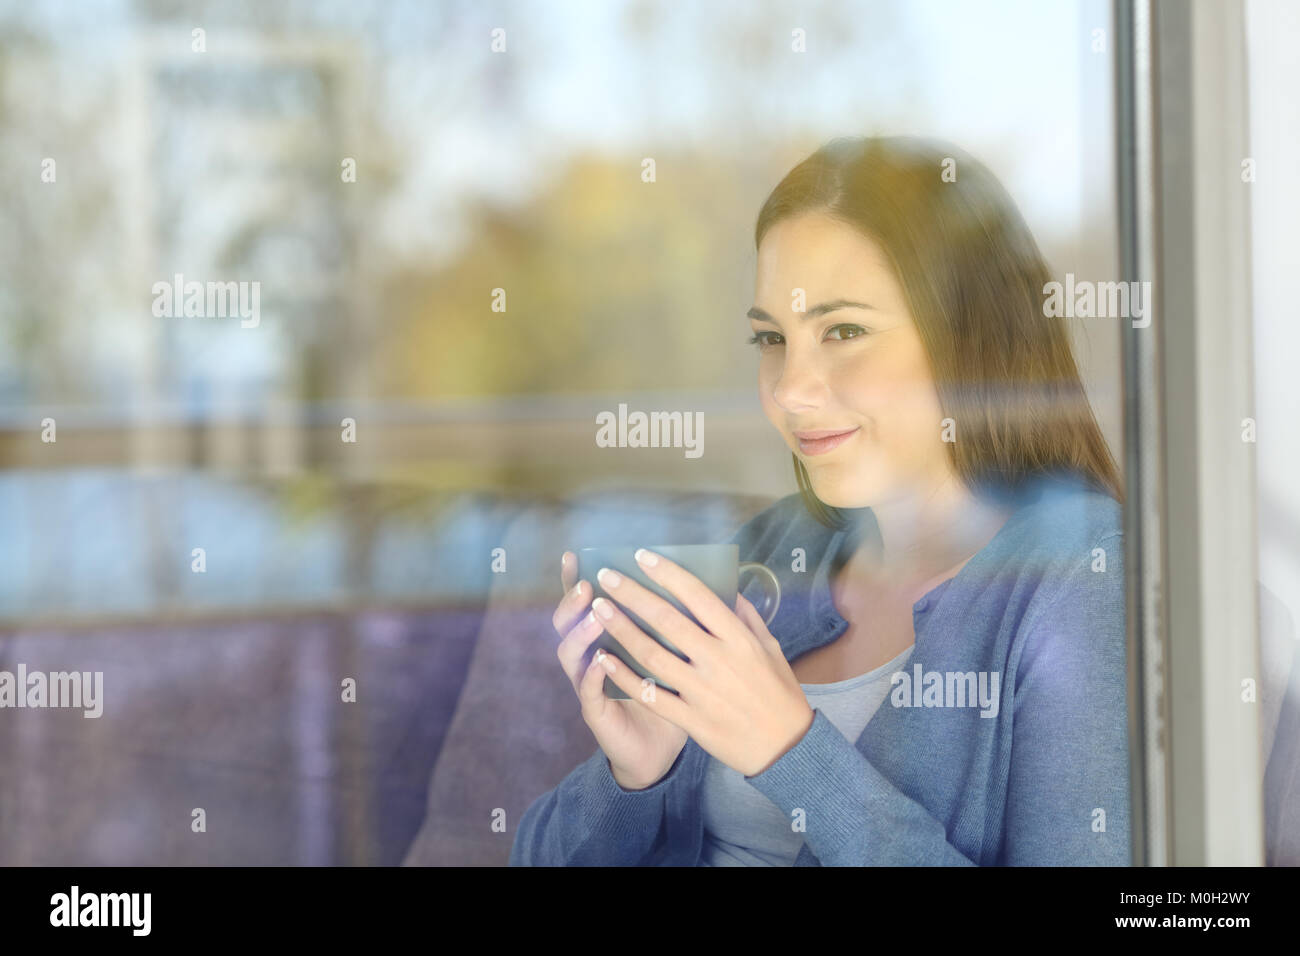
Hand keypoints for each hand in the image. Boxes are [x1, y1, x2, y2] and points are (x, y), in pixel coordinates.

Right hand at [551, 551, 687, 789]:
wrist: (658, 751)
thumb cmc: (668, 698)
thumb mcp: (672, 656)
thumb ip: (679, 622)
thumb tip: (706, 585)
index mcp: (609, 639)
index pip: (587, 603)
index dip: (576, 579)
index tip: (578, 555)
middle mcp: (591, 657)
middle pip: (568, 622)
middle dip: (574, 600)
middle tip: (590, 582)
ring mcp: (589, 684)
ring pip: (570, 654)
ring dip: (581, 633)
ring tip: (596, 615)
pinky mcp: (596, 712)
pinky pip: (588, 692)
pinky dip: (592, 675)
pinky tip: (599, 661)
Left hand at [589, 549, 814, 777]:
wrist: (786, 749)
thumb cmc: (780, 693)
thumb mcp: (771, 648)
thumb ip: (747, 617)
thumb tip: (727, 588)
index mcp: (739, 638)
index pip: (698, 596)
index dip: (667, 573)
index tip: (641, 556)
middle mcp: (718, 660)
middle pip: (667, 620)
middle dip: (633, 595)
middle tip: (607, 576)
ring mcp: (702, 691)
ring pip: (651, 655)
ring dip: (621, 629)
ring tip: (598, 609)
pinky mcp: (690, 719)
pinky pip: (650, 695)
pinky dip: (624, 676)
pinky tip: (603, 658)